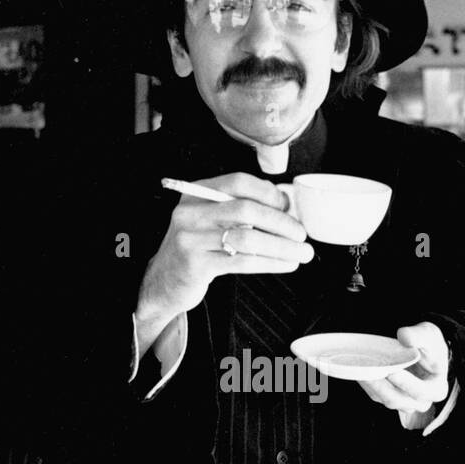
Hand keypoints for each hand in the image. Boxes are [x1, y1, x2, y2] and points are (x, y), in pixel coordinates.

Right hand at [135, 173, 312, 358]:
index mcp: (196, 193)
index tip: (288, 206)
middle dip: (281, 222)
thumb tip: (285, 206)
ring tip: (301, 253)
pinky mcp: (196, 265)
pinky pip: (242, 261)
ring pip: (247, 238)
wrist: (163, 281)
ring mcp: (191, 239)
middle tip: (300, 234)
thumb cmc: (196, 248)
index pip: (238, 182)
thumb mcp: (209, 220)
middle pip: (246, 209)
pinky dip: (270, 262)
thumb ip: (238, 209)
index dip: (269, 193)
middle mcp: (190, 212)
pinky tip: (286, 264)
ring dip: (281, 246)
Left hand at [358, 322, 450, 418]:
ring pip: (384, 399)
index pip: (421, 391)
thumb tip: (404, 337)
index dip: (406, 384)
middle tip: (369, 372)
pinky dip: (366, 384)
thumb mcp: (429, 334)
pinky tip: (358, 371)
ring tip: (360, 371)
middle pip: (398, 400)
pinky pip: (375, 394)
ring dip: (371, 386)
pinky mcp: (389, 397)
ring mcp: (403, 402)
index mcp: (436, 389)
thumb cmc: (429, 344)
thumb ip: (420, 335)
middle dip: (382, 387)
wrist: (421, 349)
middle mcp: (420, 401)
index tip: (392, 372)